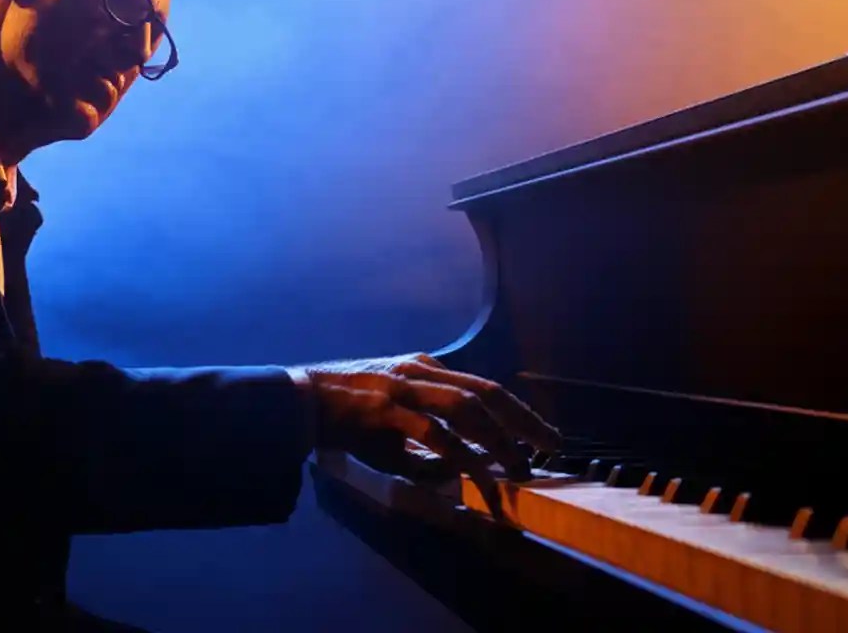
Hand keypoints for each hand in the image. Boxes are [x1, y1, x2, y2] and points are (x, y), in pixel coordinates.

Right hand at [289, 353, 560, 514]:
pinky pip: (436, 436)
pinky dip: (463, 459)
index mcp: (424, 368)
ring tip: (520, 469)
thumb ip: (425, 440)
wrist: (296, 401)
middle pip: (485, 392)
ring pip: (467, 409)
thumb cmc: (343, 414)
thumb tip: (458, 469)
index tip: (540, 436)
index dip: (517, 411)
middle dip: (523, 421)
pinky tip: (479, 479)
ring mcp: (403, 387)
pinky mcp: (386, 410)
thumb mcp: (392, 418)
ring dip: (499, 440)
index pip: (482, 386)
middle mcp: (419, 371)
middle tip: (551, 448)